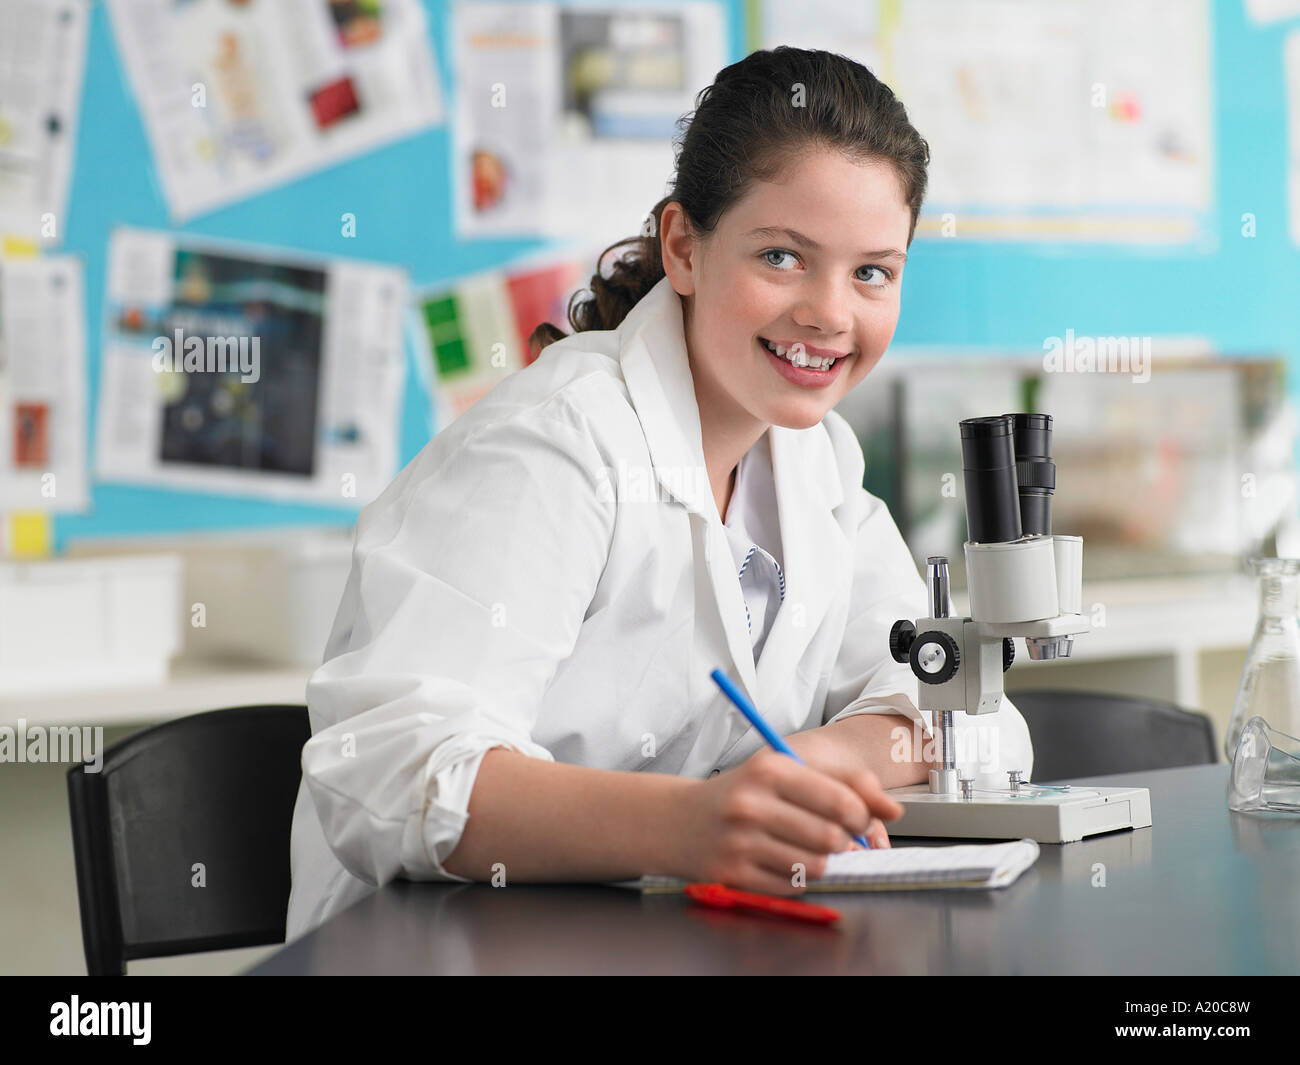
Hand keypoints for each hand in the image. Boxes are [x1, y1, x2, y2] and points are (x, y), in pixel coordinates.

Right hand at [671, 749, 903, 894]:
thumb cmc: (742, 792)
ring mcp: (740, 842)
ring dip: (822, 863)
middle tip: (836, 837)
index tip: (858, 819)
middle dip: (844, 842)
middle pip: (831, 838)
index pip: (840, 800)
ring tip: (807, 849)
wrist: (678, 820)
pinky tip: (782, 861)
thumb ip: (846, 782)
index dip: (862, 815)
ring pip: (815, 867)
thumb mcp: (786, 769)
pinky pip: (792, 887)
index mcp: (770, 769)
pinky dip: (798, 878)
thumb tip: (893, 811)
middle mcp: (752, 804)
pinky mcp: (733, 874)